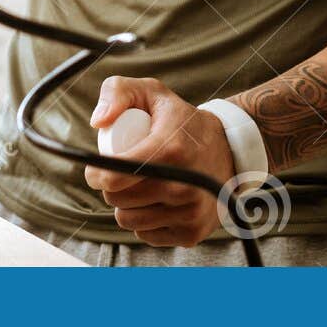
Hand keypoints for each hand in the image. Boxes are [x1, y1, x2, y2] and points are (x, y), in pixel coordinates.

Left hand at [84, 76, 234, 246]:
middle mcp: (183, 185)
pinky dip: (144, 220)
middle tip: (122, 173)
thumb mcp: (152, 92)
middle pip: (118, 200)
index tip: (98, 167)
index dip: (96, 174)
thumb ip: (117, 91)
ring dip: (126, 205)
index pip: (114, 176)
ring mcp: (190, 212)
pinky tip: (155, 201)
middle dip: (111, 187)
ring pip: (128, 220)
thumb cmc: (181, 120)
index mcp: (170, 150)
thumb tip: (98, 121)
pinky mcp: (193, 232)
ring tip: (139, 185)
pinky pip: (146, 235)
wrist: (229, 148)